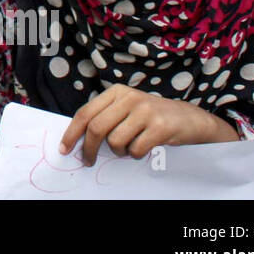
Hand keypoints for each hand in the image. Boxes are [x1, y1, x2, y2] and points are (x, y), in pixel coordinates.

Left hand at [59, 84, 233, 163]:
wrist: (189, 119)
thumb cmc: (151, 117)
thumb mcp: (126, 109)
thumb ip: (105, 117)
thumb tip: (76, 138)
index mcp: (116, 92)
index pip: (85, 113)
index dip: (72, 133)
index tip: (64, 149)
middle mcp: (129, 98)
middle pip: (96, 128)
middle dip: (89, 149)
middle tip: (89, 161)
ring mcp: (145, 111)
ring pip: (115, 141)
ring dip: (119, 152)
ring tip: (129, 147)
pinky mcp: (160, 126)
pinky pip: (135, 150)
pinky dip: (136, 155)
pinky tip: (145, 148)